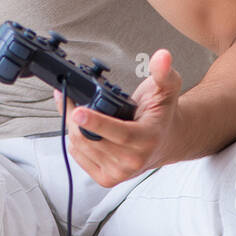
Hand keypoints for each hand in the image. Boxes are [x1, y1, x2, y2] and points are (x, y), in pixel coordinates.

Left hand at [52, 48, 183, 187]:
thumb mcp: (167, 88)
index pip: (120, 134)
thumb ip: (163, 72)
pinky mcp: (105, 178)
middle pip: (91, 138)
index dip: (96, 123)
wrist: (165, 141)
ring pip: (80, 146)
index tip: (78, 112)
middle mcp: (133, 160)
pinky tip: (81, 126)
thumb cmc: (162, 114)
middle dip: (74, 115)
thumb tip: (162, 57)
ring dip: (71, 125)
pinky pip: (78, 155)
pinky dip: (74, 137)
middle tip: (68, 95)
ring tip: (74, 108)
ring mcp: (118, 173)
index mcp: (148, 139)